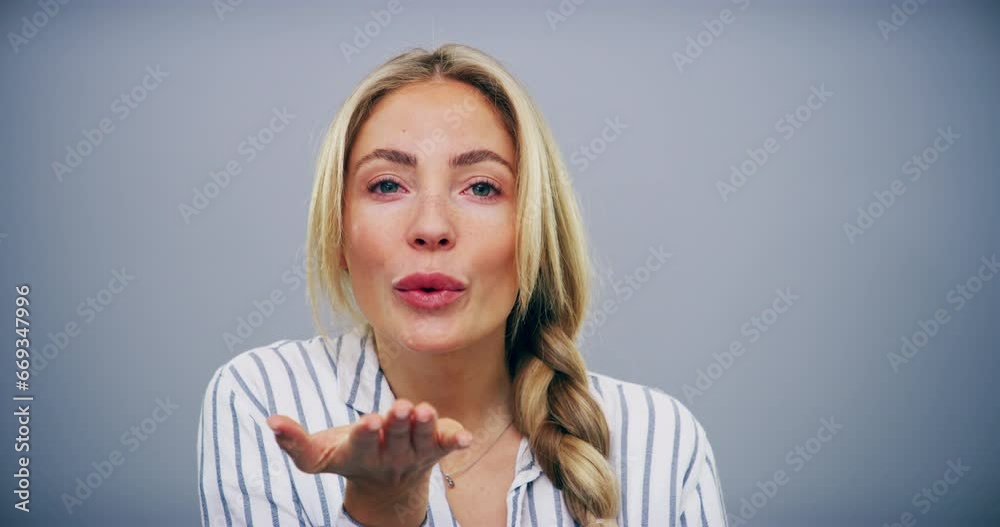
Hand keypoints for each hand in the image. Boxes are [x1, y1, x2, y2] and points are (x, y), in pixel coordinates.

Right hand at [266, 398, 471, 488]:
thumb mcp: (318, 455)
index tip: (368, 421)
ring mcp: (415, 452)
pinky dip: (456, 440)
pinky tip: (465, 437)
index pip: (362, 444)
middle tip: (400, 408)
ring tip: (425, 411)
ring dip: (425, 426)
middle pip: (395, 439)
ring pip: (422, 439)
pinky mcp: (436, 447)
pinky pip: (447, 445)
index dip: (366, 434)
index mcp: (361, 454)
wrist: (386, 489)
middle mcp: (390, 455)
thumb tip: (271, 422)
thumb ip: (294, 441)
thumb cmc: (349, 456)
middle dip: (397, 424)